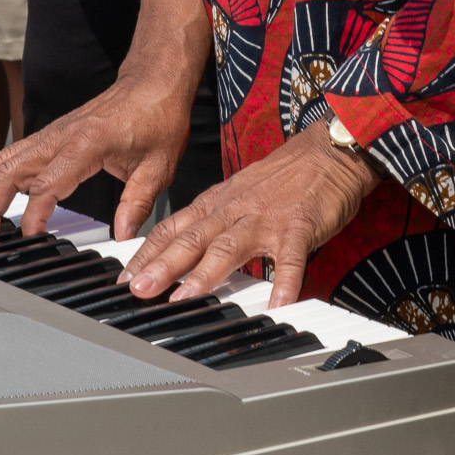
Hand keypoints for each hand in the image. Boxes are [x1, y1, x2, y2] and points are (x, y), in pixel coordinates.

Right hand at [0, 74, 189, 238]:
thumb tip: (123, 234)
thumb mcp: (158, 166)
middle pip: (11, 170)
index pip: (47, 186)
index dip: (34, 215)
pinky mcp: (53, 133)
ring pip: (6, 159)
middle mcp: (61, 136)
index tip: (30, 238)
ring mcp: (54, 132)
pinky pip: (15, 153)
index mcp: (85, 145)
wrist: (154, 82)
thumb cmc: (158, 118)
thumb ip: (138, 202)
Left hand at [118, 118, 381, 308]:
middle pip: (193, 238)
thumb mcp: (239, 192)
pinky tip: (277, 304)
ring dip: (205, 274)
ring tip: (185, 297)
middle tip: (139, 289)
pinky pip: (290, 258)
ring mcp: (266, 217)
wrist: (330, 150)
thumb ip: (214, 221)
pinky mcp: (299, 226)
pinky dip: (284, 282)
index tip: (125, 276)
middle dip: (162, 265)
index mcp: (219, 202)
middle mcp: (235, 209)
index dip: (147, 253)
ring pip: (230, 246)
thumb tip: (185, 252)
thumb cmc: (286, 175)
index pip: (173, 227)